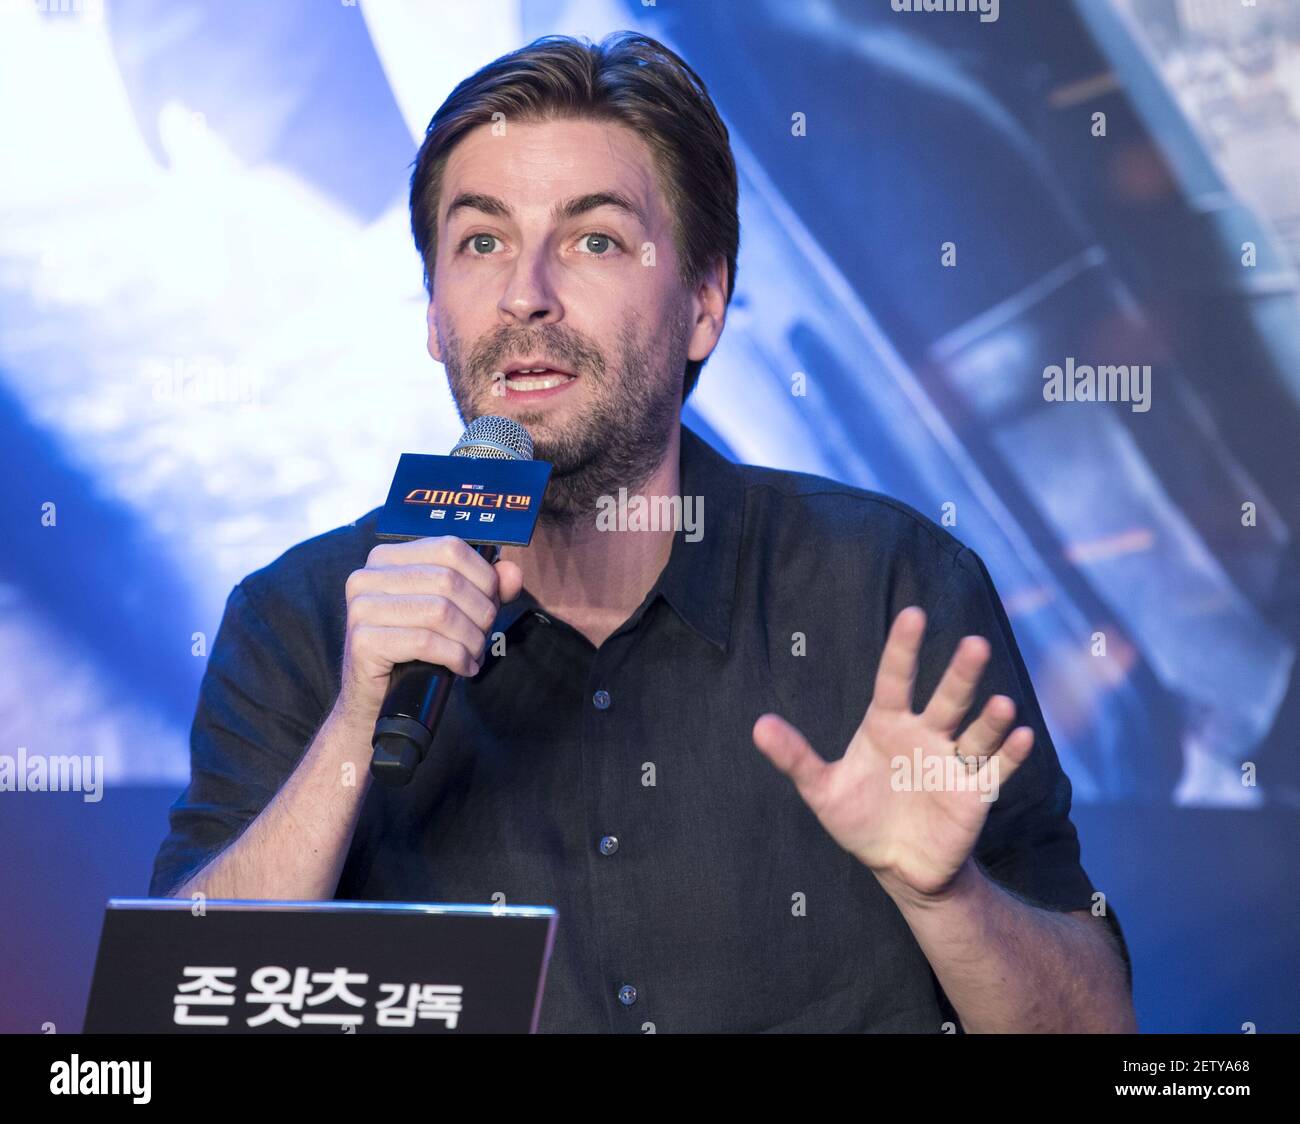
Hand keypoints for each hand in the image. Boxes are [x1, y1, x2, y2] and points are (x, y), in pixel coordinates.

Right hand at [336, 537, 523, 722]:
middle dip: (479, 613)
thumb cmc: (416, 650)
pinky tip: (462, 668)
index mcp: (388, 558)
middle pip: (449, 581)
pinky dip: (455, 657)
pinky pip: (425, 642)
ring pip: (440, 611)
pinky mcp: (363, 640)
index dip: (484, 577)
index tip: (492, 603)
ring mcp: (362, 607)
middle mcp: (368, 576)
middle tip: (482, 637)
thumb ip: (485, 587)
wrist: (378, 697)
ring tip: (473, 654)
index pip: (451, 548)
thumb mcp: (454, 611)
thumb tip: (512, 573)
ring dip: (470, 639)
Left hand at [752, 606, 1033, 903]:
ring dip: (992, 718)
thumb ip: (795, 757)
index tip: (913, 614)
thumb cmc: (859, 816)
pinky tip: (1023, 737)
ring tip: (1002, 702)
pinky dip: (1011, 755)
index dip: (903, 649)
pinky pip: (996, 770)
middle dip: (960, 673)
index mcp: (888, 724)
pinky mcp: (975, 793)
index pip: (895, 679)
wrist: (896, 865)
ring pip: (977, 731)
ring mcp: (953, 761)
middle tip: (973, 644)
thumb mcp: (821, 789)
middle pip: (946, 698)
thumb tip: (758, 726)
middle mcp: (926, 734)